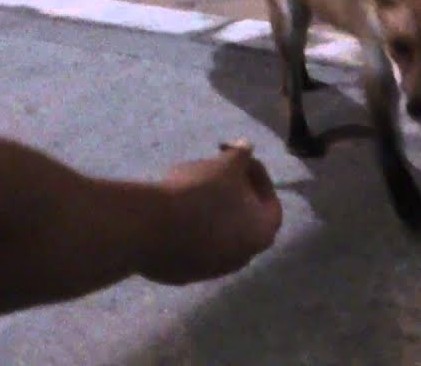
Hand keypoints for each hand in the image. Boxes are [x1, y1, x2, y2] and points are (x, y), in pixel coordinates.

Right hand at [141, 146, 282, 284]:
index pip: (269, 200)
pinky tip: (172, 209)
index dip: (255, 174)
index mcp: (263, 232)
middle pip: (243, 219)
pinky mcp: (183, 275)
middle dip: (232, 193)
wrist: (151, 228)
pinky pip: (191, 245)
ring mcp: (212, 271)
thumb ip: (241, 155)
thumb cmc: (200, 194)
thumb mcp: (226, 165)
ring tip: (189, 187)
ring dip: (210, 210)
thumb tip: (246, 145)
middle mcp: (243, 257)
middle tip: (213, 172)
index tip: (235, 159)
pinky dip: (188, 226)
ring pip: (217, 234)